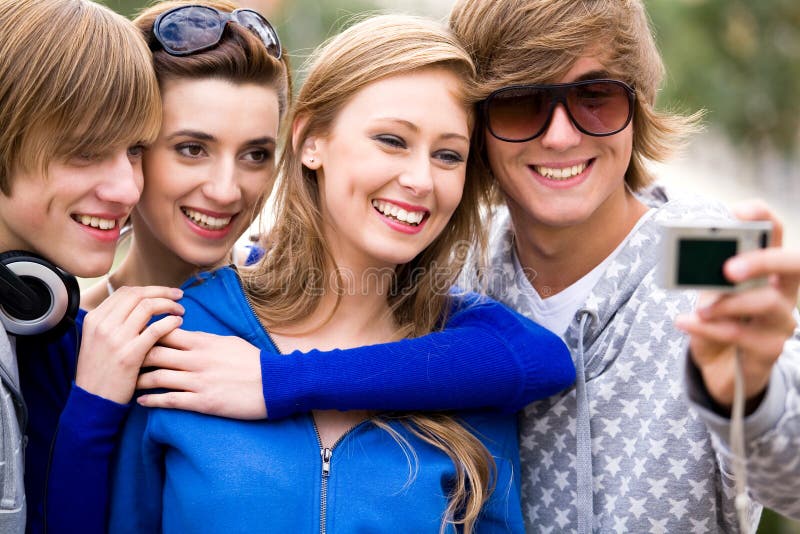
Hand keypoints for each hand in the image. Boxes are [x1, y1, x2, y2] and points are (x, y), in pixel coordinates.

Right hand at [76, 286, 183, 403]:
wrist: (93, 400)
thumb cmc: (100, 370)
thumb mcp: (96, 340)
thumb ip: (113, 321)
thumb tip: (138, 304)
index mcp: (94, 318)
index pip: (125, 292)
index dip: (149, 289)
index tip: (164, 292)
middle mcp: (103, 325)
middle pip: (138, 295)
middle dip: (162, 291)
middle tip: (178, 296)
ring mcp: (116, 339)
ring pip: (148, 307)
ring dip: (169, 305)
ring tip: (180, 310)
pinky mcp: (130, 354)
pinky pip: (155, 329)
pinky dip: (170, 322)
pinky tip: (178, 323)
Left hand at [135, 329, 266, 419]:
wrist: (275, 383)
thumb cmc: (253, 362)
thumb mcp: (229, 342)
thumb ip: (204, 339)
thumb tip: (185, 334)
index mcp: (203, 342)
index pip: (165, 332)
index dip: (146, 334)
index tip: (134, 338)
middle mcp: (197, 359)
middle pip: (154, 352)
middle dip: (134, 355)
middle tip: (121, 360)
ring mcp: (198, 381)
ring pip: (157, 377)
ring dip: (138, 380)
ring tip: (126, 382)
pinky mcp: (203, 402)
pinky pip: (169, 401)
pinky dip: (151, 401)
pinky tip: (141, 402)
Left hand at [675, 200, 799, 408]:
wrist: (719, 367)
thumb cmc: (717, 320)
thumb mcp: (708, 293)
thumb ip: (704, 273)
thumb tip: (690, 254)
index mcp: (768, 269)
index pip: (776, 233)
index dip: (762, 217)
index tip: (735, 211)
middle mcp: (784, 291)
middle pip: (795, 264)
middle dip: (763, 260)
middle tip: (729, 268)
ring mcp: (781, 321)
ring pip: (768, 302)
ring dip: (728, 303)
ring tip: (700, 308)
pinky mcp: (769, 349)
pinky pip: (742, 335)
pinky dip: (708, 328)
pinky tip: (684, 322)